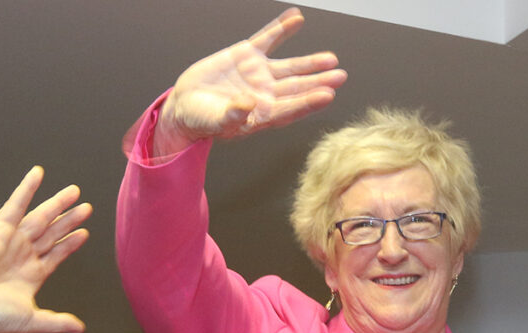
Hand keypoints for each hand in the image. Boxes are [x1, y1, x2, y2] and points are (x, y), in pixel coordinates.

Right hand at [0, 166, 91, 332]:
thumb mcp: (32, 320)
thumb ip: (57, 321)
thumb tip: (79, 328)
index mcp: (30, 275)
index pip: (55, 254)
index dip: (70, 244)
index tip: (83, 233)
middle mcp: (22, 255)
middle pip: (52, 233)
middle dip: (69, 220)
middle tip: (86, 207)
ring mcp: (12, 241)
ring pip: (40, 217)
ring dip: (57, 204)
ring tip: (74, 192)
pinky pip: (15, 205)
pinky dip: (26, 189)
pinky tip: (37, 174)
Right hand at [156, 7, 346, 154]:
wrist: (187, 104)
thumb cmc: (204, 120)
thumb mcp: (215, 121)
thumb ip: (233, 114)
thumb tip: (248, 105)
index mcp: (263, 115)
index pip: (291, 108)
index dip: (309, 102)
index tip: (327, 95)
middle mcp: (267, 94)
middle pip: (298, 88)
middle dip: (319, 82)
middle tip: (340, 76)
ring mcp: (260, 74)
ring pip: (290, 67)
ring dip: (310, 62)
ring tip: (330, 58)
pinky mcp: (248, 55)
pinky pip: (268, 38)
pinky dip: (282, 28)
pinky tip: (296, 18)